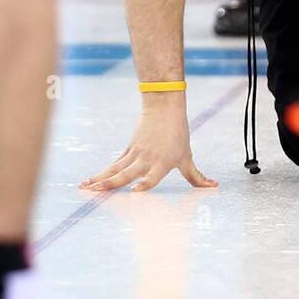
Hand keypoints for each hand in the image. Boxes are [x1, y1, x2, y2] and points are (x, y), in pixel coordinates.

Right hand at [79, 100, 217, 193]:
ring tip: (84, 187)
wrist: (163, 107)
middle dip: (111, 183)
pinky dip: (102, 173)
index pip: (152, 177)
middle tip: (97, 190)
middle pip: (126, 174)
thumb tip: (214, 186)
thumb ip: (196, 176)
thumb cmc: (178, 134)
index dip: (144, 184)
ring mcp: (135, 155)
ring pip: (114, 169)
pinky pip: (114, 165)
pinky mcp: (128, 150)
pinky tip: (89, 181)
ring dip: (99, 179)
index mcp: (162, 163)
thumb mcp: (187, 157)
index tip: (134, 191)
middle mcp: (146, 160)